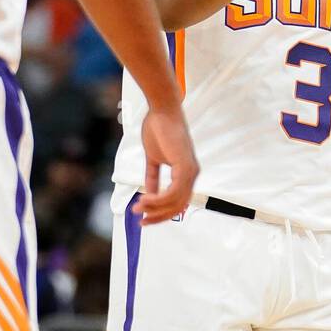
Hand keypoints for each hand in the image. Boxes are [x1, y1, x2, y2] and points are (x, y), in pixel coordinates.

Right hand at [137, 104, 197, 224]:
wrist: (162, 110)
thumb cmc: (158, 129)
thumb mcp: (153, 159)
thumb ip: (152, 177)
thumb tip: (148, 195)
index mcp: (186, 173)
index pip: (177, 202)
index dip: (161, 213)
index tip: (145, 218)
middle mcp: (192, 174)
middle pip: (178, 207)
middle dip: (158, 216)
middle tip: (140, 220)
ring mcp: (190, 171)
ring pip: (175, 202)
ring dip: (155, 208)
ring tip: (138, 208)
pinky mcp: (185, 166)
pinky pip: (173, 192)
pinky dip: (158, 199)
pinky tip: (145, 199)